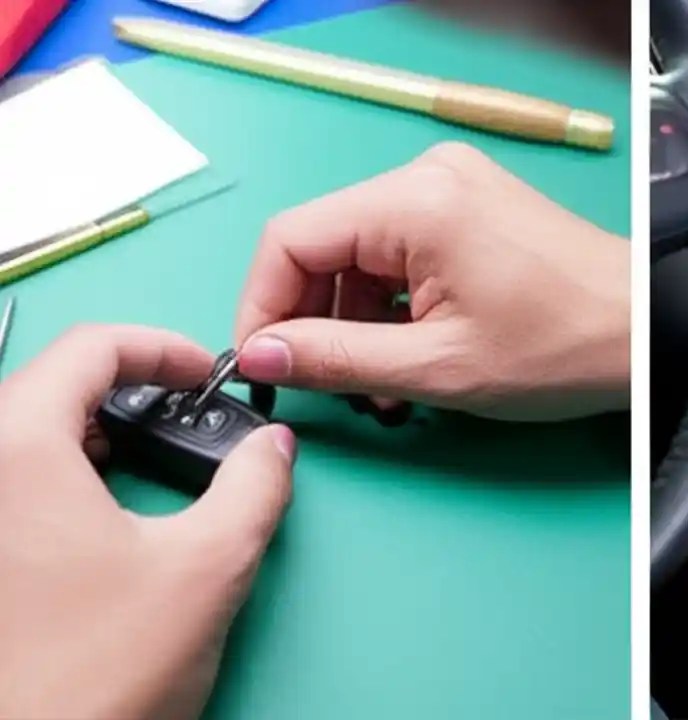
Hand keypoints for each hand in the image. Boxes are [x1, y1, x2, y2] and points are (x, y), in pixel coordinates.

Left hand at [0, 326, 294, 718]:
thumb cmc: (91, 678)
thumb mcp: (207, 567)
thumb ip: (254, 488)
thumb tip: (273, 451)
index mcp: (18, 449)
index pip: (89, 347)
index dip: (161, 348)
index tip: (204, 376)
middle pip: (50, 380)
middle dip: (128, 385)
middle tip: (184, 412)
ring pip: (22, 427)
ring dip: (92, 425)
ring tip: (149, 457)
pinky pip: (10, 475)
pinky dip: (59, 466)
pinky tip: (101, 510)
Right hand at [233, 142, 629, 420]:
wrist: (644, 334)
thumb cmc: (568, 344)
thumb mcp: (436, 367)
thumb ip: (336, 359)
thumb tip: (263, 355)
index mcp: (417, 201)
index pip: (290, 239)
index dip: (262, 306)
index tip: (262, 360)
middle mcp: (430, 178)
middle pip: (324, 248)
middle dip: (316, 322)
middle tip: (327, 385)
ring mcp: (453, 190)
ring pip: (360, 258)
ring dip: (357, 325)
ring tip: (384, 387)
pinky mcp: (469, 211)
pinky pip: (399, 257)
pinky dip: (392, 309)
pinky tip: (409, 358)